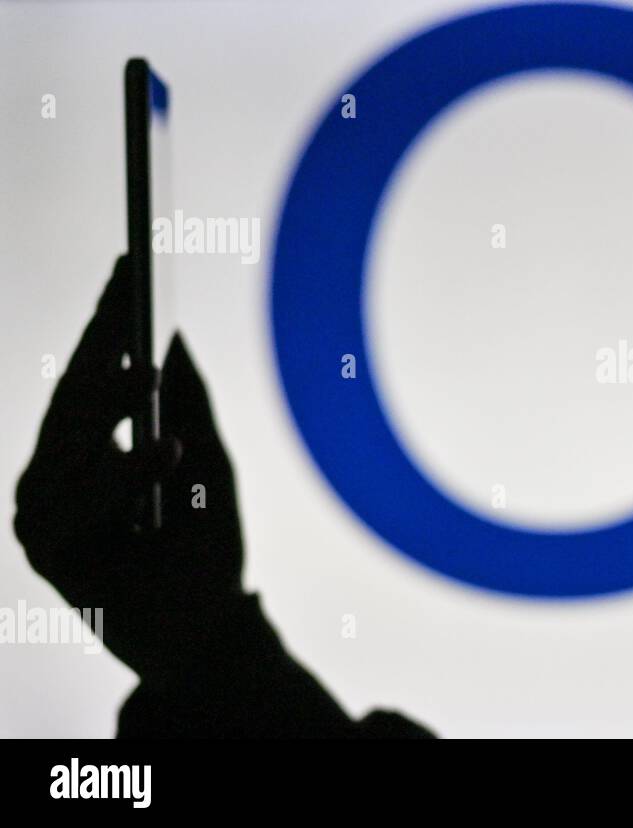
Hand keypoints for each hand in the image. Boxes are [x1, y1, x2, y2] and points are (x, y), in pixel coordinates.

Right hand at [14, 256, 245, 682]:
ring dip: (109, 407)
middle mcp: (55, 472)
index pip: (91, 372)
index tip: (128, 263)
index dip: (108, 320)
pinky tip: (168, 453)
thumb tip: (172, 333)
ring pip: (69, 445)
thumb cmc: (204, 543)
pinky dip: (126, 478)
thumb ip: (189, 404)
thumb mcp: (210, 462)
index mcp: (87, 446)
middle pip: (72, 396)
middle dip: (100, 343)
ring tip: (143, 367)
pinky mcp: (47, 551)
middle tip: (125, 293)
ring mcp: (44, 510)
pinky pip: (80, 505)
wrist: (205, 629)